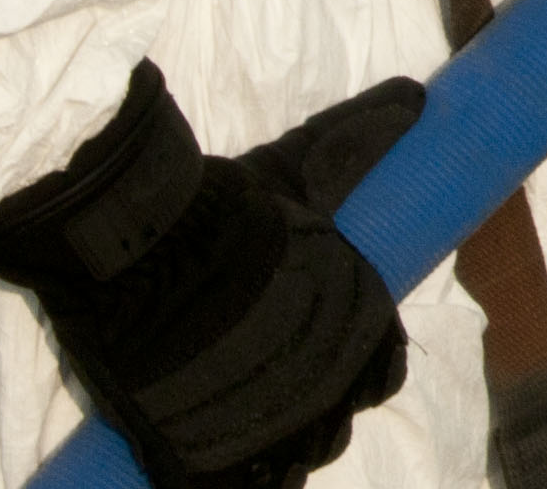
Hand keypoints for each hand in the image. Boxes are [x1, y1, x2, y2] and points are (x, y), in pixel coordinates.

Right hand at [0, 63, 417, 488]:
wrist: (131, 246)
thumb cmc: (225, 206)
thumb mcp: (300, 164)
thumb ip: (359, 138)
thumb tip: (415, 97)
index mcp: (350, 316)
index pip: (380, 367)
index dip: (367, 364)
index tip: (344, 354)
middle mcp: (317, 374)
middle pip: (338, 416)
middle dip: (324, 403)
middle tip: (287, 382)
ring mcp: (261, 418)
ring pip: (297, 454)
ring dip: (288, 443)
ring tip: (257, 421)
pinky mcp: (201, 451)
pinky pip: (245, 482)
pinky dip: (247, 476)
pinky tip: (231, 462)